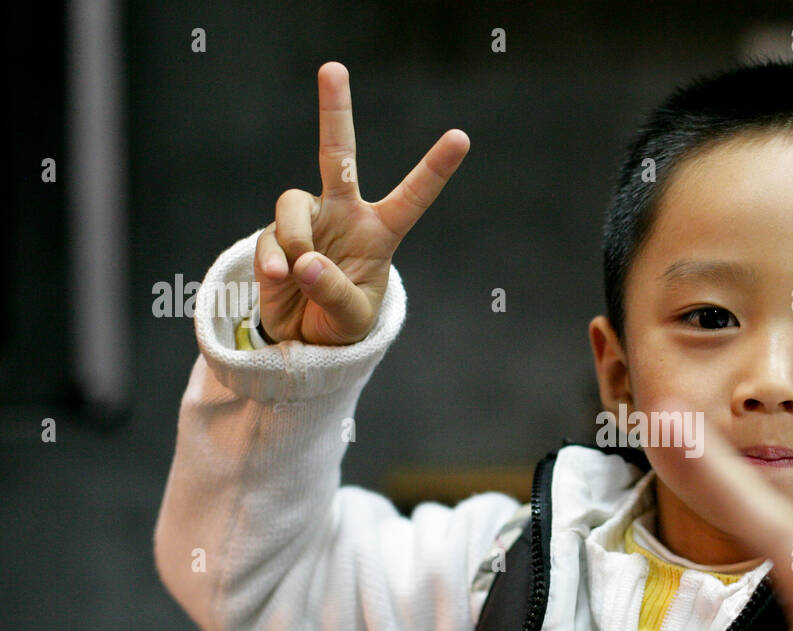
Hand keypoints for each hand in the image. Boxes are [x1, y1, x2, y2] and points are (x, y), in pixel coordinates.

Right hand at [253, 62, 469, 344]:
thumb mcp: (352, 318)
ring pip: (291, 203)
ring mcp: (307, 221)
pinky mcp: (274, 236)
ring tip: (297, 272)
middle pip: (338, 153)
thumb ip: (335, 293)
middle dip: (335, 110)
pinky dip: (271, 261)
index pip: (413, 197)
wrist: (302, 339)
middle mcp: (344, 215)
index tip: (461, 137)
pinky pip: (270, 238)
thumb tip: (305, 261)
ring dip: (294, 238)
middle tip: (333, 67)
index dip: (435, 169)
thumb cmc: (340, 324)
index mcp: (380, 232)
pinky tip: (279, 279)